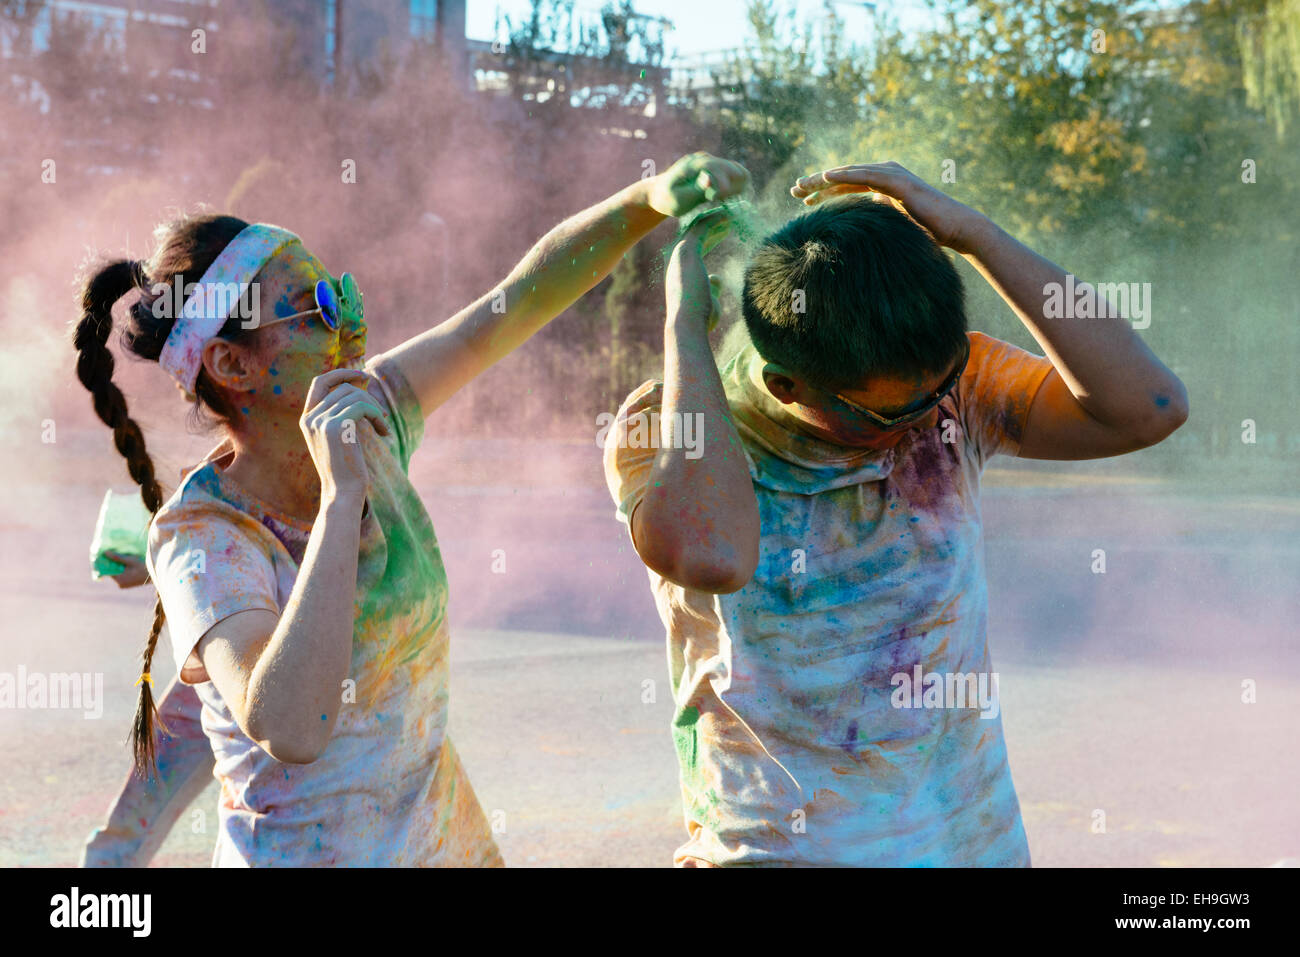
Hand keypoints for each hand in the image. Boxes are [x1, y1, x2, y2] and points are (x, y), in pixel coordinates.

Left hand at [103, 550, 148, 588]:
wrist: (156, 574)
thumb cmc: (143, 567)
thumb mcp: (130, 560)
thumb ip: (117, 557)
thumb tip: (105, 553)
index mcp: (119, 580)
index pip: (108, 570)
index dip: (108, 562)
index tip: (109, 555)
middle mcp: (120, 584)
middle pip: (113, 572)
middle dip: (115, 564)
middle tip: (118, 556)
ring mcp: (124, 585)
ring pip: (118, 574)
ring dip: (120, 567)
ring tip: (125, 560)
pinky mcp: (128, 584)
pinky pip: (122, 576)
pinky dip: (123, 570)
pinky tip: (128, 565)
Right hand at [299, 368, 390, 503]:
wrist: (343, 492)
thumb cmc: (347, 467)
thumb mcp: (342, 435)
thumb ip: (344, 410)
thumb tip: (361, 382)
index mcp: (307, 419)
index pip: (319, 382)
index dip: (340, 373)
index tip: (362, 376)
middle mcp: (310, 418)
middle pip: (343, 388)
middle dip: (367, 396)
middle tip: (381, 415)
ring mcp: (320, 422)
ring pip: (355, 395)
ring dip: (375, 408)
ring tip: (382, 425)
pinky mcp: (335, 427)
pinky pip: (363, 406)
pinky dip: (377, 415)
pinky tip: (384, 431)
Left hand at [649, 152, 750, 217]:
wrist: (659, 193)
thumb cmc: (667, 199)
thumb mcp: (678, 198)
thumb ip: (696, 189)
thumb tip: (710, 180)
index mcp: (692, 165)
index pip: (714, 166)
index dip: (722, 181)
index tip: (722, 196)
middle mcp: (703, 159)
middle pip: (728, 166)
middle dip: (731, 185)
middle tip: (726, 201)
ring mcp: (710, 162)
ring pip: (734, 169)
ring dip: (736, 185)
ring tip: (727, 199)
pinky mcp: (714, 169)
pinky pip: (732, 174)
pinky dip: (735, 185)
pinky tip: (728, 197)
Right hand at [667, 208, 727, 330]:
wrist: (688, 322)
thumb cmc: (699, 317)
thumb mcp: (708, 298)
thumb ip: (711, 286)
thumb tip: (717, 277)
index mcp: (678, 270)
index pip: (694, 247)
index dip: (710, 237)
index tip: (725, 230)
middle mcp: (674, 258)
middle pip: (695, 233)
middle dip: (712, 224)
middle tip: (728, 216)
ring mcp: (678, 252)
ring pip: (697, 227)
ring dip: (714, 218)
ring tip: (730, 211)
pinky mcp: (686, 249)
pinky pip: (701, 227)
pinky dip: (714, 219)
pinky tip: (728, 215)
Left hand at [790, 161, 989, 254]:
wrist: (954, 229)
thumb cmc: (925, 232)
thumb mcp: (891, 227)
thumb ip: (874, 223)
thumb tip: (854, 237)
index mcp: (882, 186)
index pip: (847, 186)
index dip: (824, 191)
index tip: (801, 200)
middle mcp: (885, 175)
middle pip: (844, 177)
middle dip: (818, 183)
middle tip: (793, 189)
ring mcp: (892, 175)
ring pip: (851, 174)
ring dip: (825, 177)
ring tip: (803, 184)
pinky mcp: (899, 181)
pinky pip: (866, 176)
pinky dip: (845, 174)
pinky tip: (826, 176)